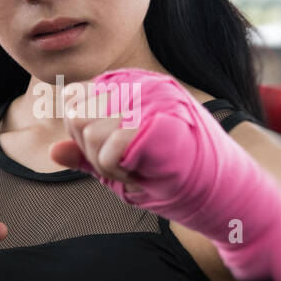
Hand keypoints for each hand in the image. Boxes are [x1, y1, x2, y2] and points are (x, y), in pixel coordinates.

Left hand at [51, 69, 280, 280]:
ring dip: (106, 166)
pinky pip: (108, 147)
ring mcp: (155, 97)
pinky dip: (118, 173)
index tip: (115, 157)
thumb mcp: (124, 167)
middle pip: (77, 115)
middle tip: (128, 169)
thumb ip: (89, 155)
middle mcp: (144, 83)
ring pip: (89, 131)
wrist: (227, 198)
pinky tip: (143, 177)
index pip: (77, 100)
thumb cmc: (178, 182)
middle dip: (92, 153)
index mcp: (136, 86)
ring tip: (139, 172)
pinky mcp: (160, 117)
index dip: (83, 136)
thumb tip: (54, 149)